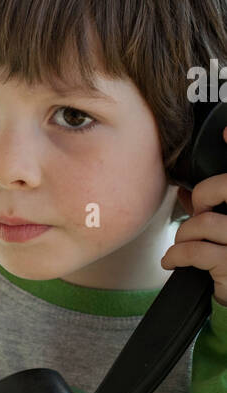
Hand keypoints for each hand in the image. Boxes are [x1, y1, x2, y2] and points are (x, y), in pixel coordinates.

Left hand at [161, 127, 226, 306]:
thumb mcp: (225, 233)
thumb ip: (213, 208)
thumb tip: (186, 189)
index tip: (225, 131)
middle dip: (205, 194)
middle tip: (197, 210)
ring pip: (207, 221)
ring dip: (186, 233)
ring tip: (183, 244)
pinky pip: (197, 251)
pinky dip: (177, 255)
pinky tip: (172, 261)